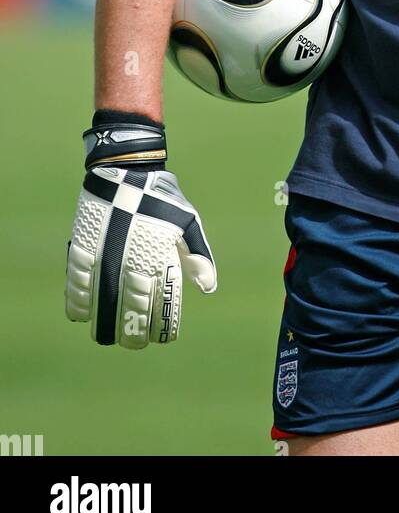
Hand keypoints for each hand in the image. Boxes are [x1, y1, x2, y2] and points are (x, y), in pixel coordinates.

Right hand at [65, 114, 216, 347]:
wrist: (127, 170)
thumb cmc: (162, 199)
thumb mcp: (187, 223)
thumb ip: (197, 256)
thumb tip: (208, 288)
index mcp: (160, 259)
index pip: (162, 307)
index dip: (162, 327)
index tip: (163, 337)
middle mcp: (132, 264)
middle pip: (131, 314)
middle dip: (133, 334)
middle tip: (135, 342)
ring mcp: (105, 259)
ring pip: (101, 307)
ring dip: (104, 325)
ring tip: (108, 337)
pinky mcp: (83, 251)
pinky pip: (77, 287)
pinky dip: (78, 304)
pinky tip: (82, 314)